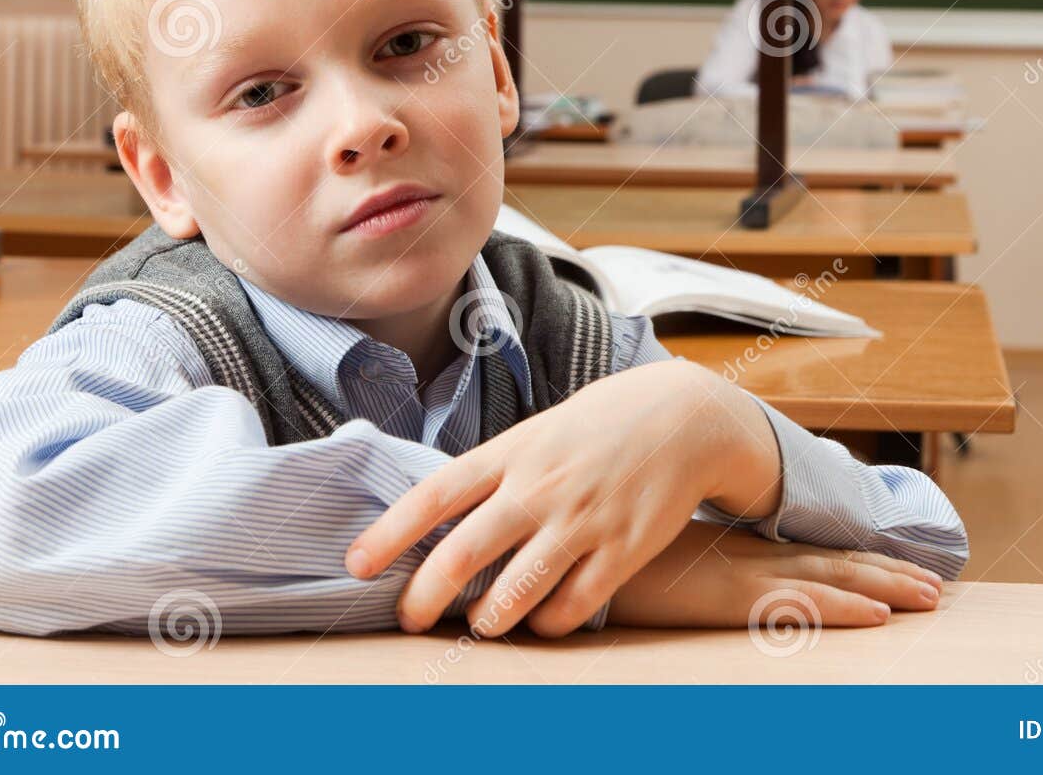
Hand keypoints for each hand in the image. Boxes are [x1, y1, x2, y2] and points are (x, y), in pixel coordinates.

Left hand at [344, 360, 781, 637]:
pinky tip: (543, 619)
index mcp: (514, 452)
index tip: (356, 566)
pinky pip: (572, 606)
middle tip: (410, 619)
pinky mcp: (622, 550)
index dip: (390, 534)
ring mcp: (582, 520)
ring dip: (488, 621)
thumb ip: (496, 470)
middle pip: (463, 555)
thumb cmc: (603, 423)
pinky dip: (549, 623)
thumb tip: (440, 516)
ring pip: (516, 592)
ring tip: (482, 626)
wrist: (686, 416)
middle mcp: (540, 487)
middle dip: (425, 598)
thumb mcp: (540, 430)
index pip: (436, 495)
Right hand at [609, 521, 944, 627]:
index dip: (861, 558)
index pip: (814, 551)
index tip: (901, 565)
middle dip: (889, 571)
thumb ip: (689, 562)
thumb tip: (700, 570)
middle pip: (836, 560)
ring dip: (884, 587)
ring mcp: (743, 575)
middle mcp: (751, 556)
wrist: (573, 547)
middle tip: (937, 584)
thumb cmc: (611, 557)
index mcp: (739, 548)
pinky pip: (799, 604)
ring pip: (832, 579)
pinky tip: (874, 614)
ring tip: (928, 597)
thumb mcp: (661, 558)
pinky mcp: (729, 598)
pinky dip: (841, 606)